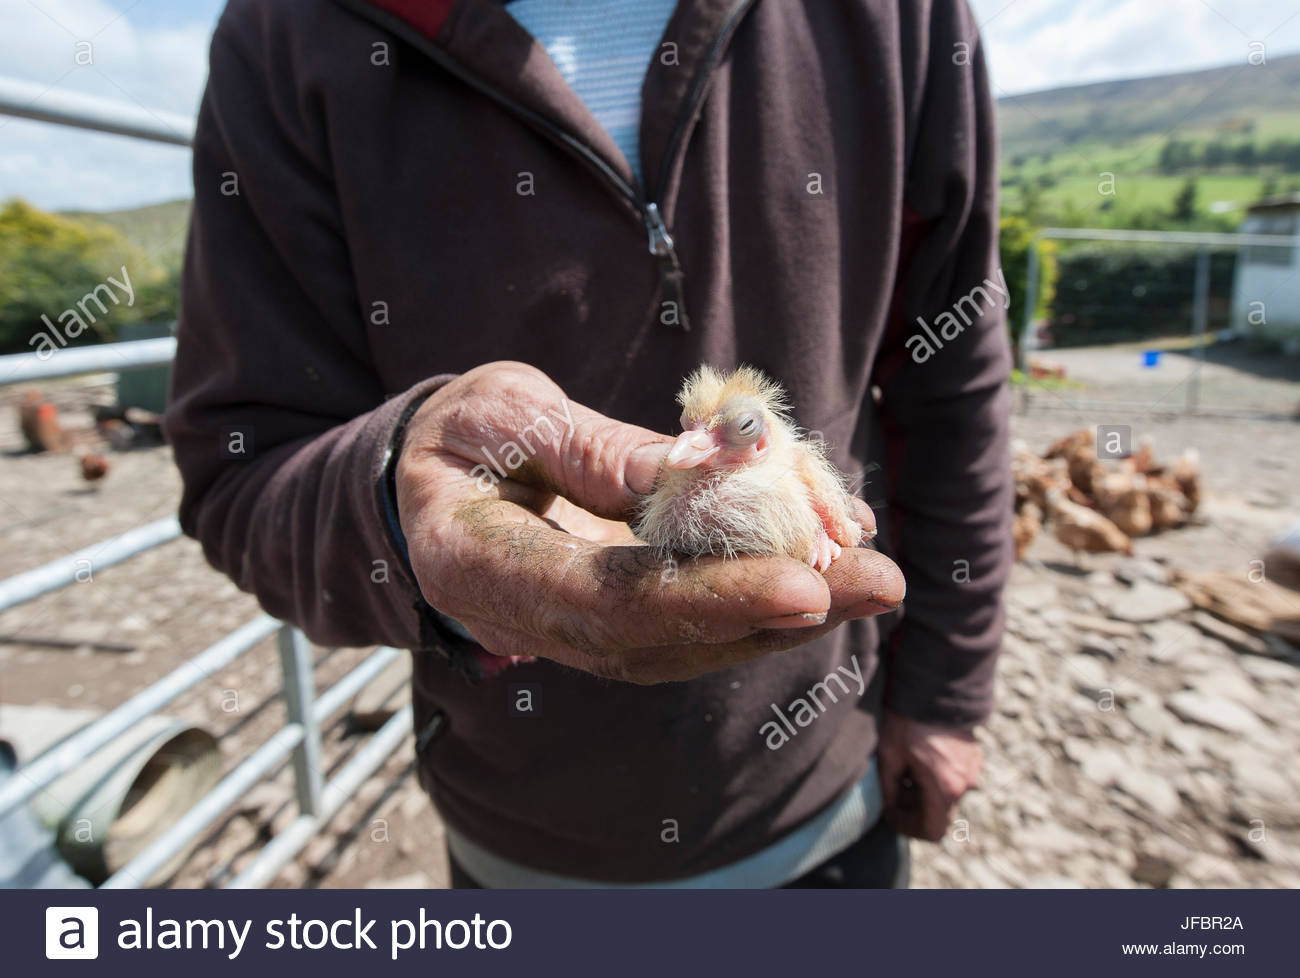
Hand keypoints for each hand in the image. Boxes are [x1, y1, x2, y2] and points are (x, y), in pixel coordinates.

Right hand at [395, 361, 904, 684]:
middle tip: (879, 582)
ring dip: (787, 618)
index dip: (707, 599)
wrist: (426, 489)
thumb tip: (693, 471)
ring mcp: (573, 636)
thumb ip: (588, 450)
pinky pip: (688, 626)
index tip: (803, 586)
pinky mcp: (610, 626)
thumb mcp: (501, 414)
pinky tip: (824, 573)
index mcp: (485, 567)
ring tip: (872, 578)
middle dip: (777, 615)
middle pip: (665, 641)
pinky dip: (759, 602)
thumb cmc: (457, 437)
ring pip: (687, 647)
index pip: (607, 600)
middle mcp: (532, 623)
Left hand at [877, 709, 982, 840]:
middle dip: (914, 809)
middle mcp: (966, 783)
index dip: (909, 828)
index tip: (891, 814)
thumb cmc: (908, 720)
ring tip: (904, 772)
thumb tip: (890, 807)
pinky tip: (919, 760)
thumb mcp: (889, 756)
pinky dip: (938, 778)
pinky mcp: (975, 754)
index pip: (933, 832)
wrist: (935, 684)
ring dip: (926, 792)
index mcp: (946, 789)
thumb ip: (890, 789)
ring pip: (948, 795)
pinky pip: (956, 777)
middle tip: (893, 792)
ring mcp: (974, 768)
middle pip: (940, 814)